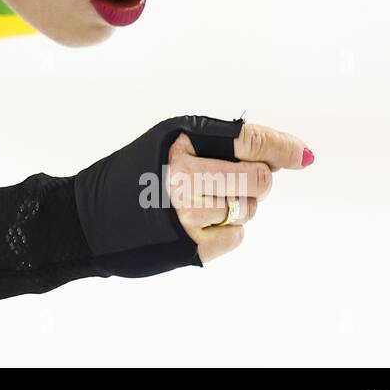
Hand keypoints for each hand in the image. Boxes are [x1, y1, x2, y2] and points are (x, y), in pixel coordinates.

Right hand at [72, 114, 313, 277]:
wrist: (87, 220)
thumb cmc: (135, 173)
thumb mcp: (169, 140)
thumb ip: (224, 141)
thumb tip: (292, 156)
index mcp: (181, 145)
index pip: (250, 142)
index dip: (282, 148)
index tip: (302, 156)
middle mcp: (185, 180)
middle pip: (259, 180)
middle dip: (256, 179)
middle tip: (229, 179)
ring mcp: (189, 218)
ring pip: (248, 210)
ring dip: (236, 205)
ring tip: (200, 201)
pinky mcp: (192, 249)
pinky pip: (237, 237)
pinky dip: (225, 231)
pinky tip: (195, 223)